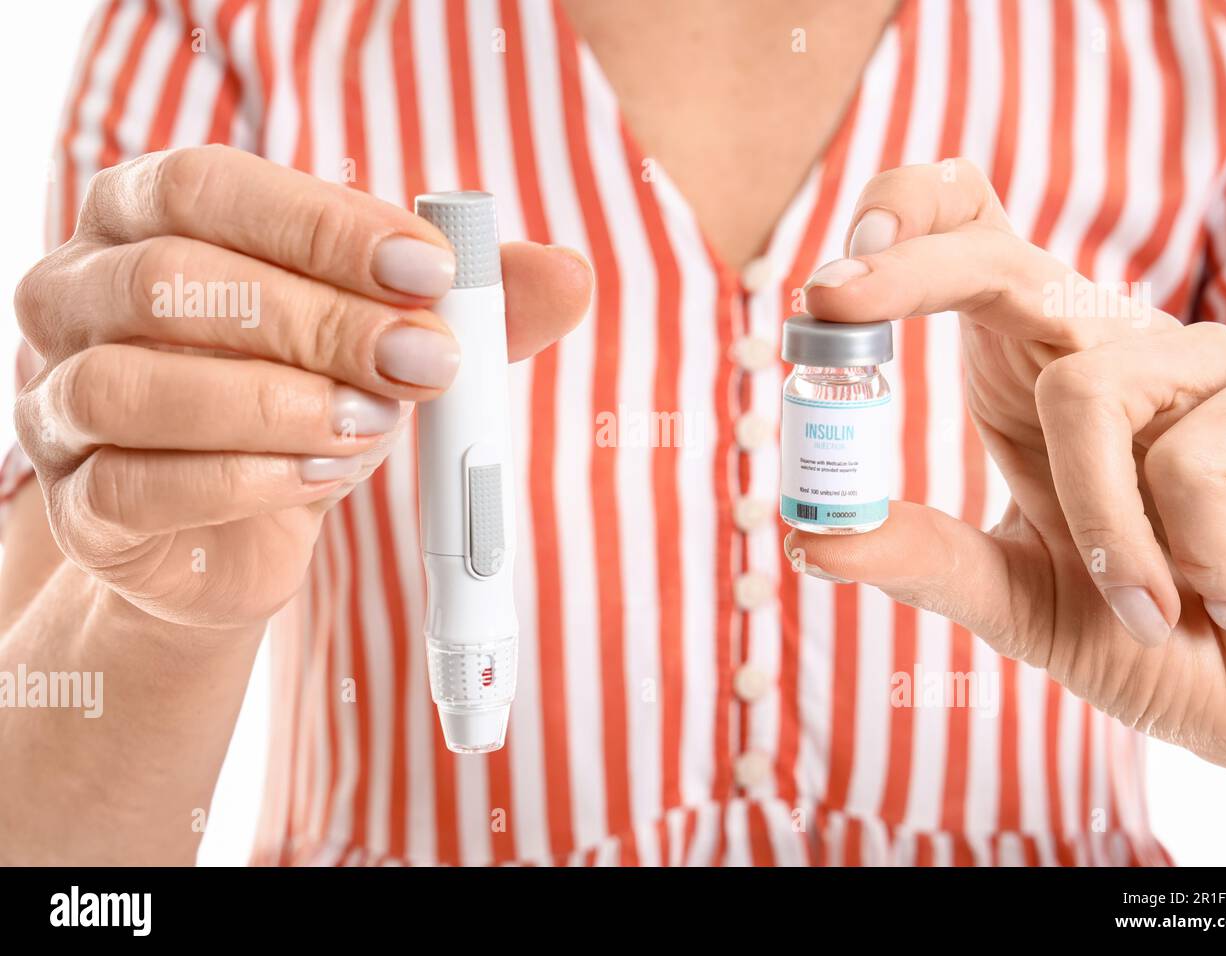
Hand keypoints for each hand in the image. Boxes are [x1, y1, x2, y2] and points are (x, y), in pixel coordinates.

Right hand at [14, 145, 589, 629]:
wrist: (231, 533)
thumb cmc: (303, 405)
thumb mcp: (385, 340)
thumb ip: (470, 306)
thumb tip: (569, 277)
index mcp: (148, 216)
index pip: (215, 187)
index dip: (323, 225)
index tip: (431, 269)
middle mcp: (81, 293)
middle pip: (175, 281)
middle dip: (321, 322)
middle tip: (424, 362)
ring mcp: (57, 402)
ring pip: (136, 385)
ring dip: (277, 405)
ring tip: (374, 426)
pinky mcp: (76, 506)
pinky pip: (134, 485)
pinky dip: (242, 480)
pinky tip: (319, 477)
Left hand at [795, 159, 1225, 784]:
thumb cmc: (1157, 640)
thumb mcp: (1022, 600)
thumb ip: (926, 561)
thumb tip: (808, 535)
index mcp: (1032, 377)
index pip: (971, 250)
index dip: (904, 229)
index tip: (821, 285)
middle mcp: (1108, 349)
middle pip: (1000, 256)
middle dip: (911, 271)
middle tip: (825, 300)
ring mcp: (1198, 364)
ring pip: (1084, 390)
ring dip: (1096, 526)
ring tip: (1145, 608)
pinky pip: (1188, 456)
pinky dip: (1182, 550)